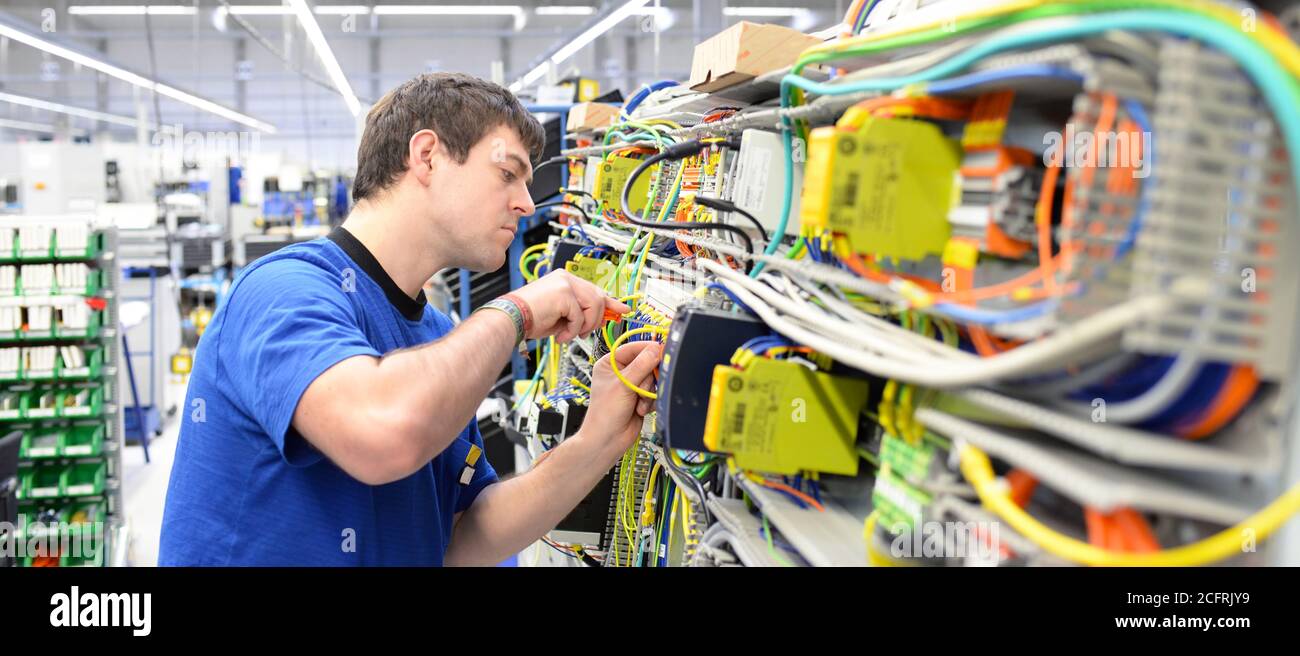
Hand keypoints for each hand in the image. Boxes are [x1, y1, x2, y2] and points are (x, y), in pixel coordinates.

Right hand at [510, 270, 628, 341]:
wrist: (511, 320)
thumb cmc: (531, 319)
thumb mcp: (562, 317)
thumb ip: (582, 314)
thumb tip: (604, 319)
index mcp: (565, 280)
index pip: (594, 289)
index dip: (610, 301)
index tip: (623, 310)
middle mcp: (566, 278)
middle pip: (598, 297)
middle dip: (598, 318)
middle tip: (585, 332)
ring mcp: (565, 284)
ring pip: (593, 307)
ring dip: (584, 326)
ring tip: (568, 334)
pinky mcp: (563, 294)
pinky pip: (580, 317)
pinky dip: (572, 330)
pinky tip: (559, 335)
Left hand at [577, 340, 661, 459]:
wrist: (608, 440)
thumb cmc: (604, 414)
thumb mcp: (622, 385)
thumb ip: (641, 366)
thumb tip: (655, 349)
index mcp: (610, 363)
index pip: (633, 348)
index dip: (648, 350)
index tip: (661, 352)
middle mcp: (621, 372)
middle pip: (647, 363)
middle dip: (646, 379)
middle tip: (642, 388)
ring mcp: (632, 385)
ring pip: (652, 379)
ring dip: (647, 393)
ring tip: (637, 402)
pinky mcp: (641, 397)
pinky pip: (654, 392)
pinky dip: (650, 401)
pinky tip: (640, 409)